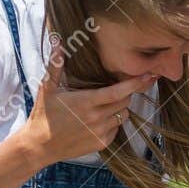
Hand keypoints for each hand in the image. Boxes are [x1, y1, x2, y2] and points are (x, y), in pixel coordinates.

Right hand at [21, 43, 153, 164]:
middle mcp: (97, 118)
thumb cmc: (43, 114)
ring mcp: (101, 132)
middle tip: (116, 88)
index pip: (119, 91)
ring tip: (103, 105)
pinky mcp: (102, 144)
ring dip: (119, 108)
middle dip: (125, 94)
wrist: (40, 146)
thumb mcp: (47, 88)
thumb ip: (55, 65)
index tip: (148, 76)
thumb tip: (57, 41)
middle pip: (125, 102)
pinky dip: (113, 123)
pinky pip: (117, 130)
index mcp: (87, 102)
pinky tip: (98, 120)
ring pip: (123, 116)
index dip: (135, 83)